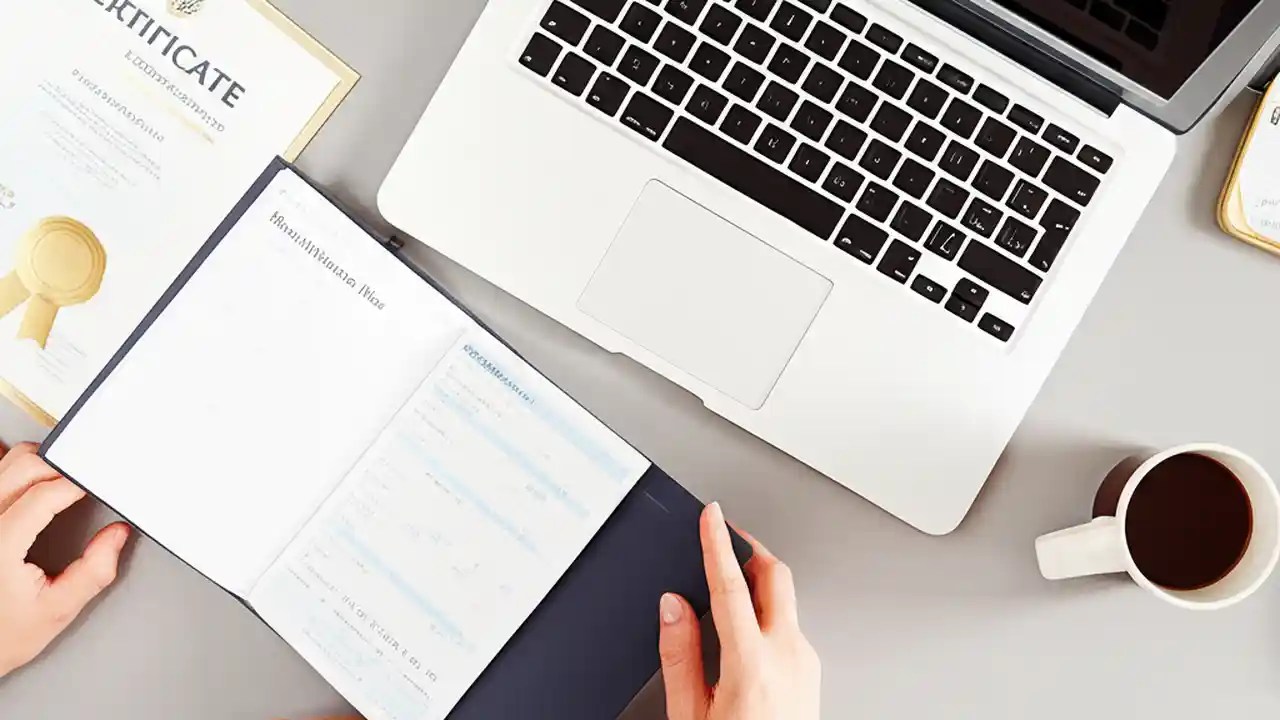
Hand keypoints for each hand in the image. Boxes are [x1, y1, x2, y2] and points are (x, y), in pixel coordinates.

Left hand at [0, 443, 129, 676]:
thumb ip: (93, 571)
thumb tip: (117, 536)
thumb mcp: (57, 609)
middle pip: (22, 467)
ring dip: (35, 463)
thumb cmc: (2, 634)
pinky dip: (12, 470)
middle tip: (82, 479)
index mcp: (0, 546)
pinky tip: (27, 482)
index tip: (97, 483)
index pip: (43, 495)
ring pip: (5, 464)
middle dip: (59, 466)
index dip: (77, 483)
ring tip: (58, 479)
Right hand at [658, 502, 820, 719]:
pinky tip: (743, 628)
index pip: (731, 586)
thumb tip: (673, 606)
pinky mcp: (813, 674)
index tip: (711, 516)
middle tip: (725, 535)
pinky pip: (790, 627)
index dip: (717, 543)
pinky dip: (767, 614)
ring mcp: (807, 665)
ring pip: (786, 600)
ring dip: (759, 584)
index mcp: (752, 665)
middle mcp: (789, 658)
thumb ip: (680, 655)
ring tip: (725, 588)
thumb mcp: (690, 714)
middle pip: (776, 577)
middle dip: (750, 548)